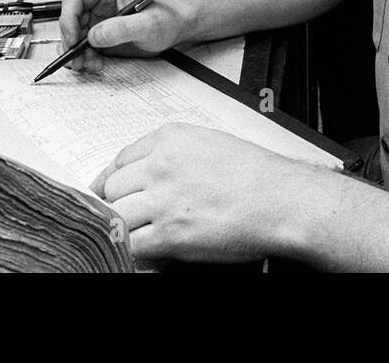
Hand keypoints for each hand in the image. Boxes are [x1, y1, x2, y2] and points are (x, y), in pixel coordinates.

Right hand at [57, 0, 192, 72]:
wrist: (177, 29)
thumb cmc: (167, 18)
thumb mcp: (148, 24)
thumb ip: (122, 28)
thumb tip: (96, 35)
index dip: (68, 19)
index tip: (74, 39)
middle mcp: (99, 3)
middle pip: (70, 19)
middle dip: (70, 41)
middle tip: (77, 58)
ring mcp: (99, 19)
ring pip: (74, 35)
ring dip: (76, 52)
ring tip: (89, 64)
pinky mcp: (101, 34)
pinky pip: (82, 46)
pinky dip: (84, 57)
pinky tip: (95, 64)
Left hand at [91, 123, 308, 261]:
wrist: (281, 200)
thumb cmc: (256, 174)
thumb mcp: (209, 144)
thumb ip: (172, 154)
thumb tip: (145, 173)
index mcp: (170, 139)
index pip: (121, 159)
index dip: (112, 179)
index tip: (108, 191)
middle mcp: (162, 165)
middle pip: (113, 187)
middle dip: (116, 202)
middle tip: (123, 215)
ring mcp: (163, 200)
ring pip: (117, 214)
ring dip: (124, 226)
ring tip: (136, 232)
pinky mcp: (170, 233)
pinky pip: (131, 244)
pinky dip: (132, 249)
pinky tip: (144, 248)